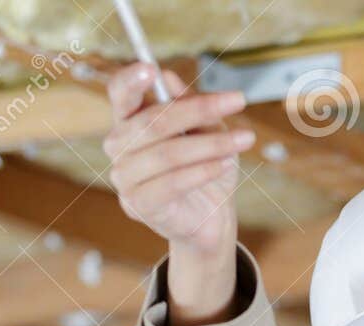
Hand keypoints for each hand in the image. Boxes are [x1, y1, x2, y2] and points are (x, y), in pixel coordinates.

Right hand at [103, 62, 251, 255]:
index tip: (152, 68)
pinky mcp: (139, 205)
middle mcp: (119, 147)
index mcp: (130, 122)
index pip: (120, 95)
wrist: (211, 219)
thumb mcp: (207, 131)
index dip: (131, 80)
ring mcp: (124, 178)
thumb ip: (190, 106)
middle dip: (198, 109)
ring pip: (167, 153)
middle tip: (238, 101)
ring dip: (211, 144)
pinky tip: (226, 165)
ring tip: (244, 140)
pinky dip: (202, 171)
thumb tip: (168, 77)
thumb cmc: (205, 169)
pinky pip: (171, 183)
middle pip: (153, 121)